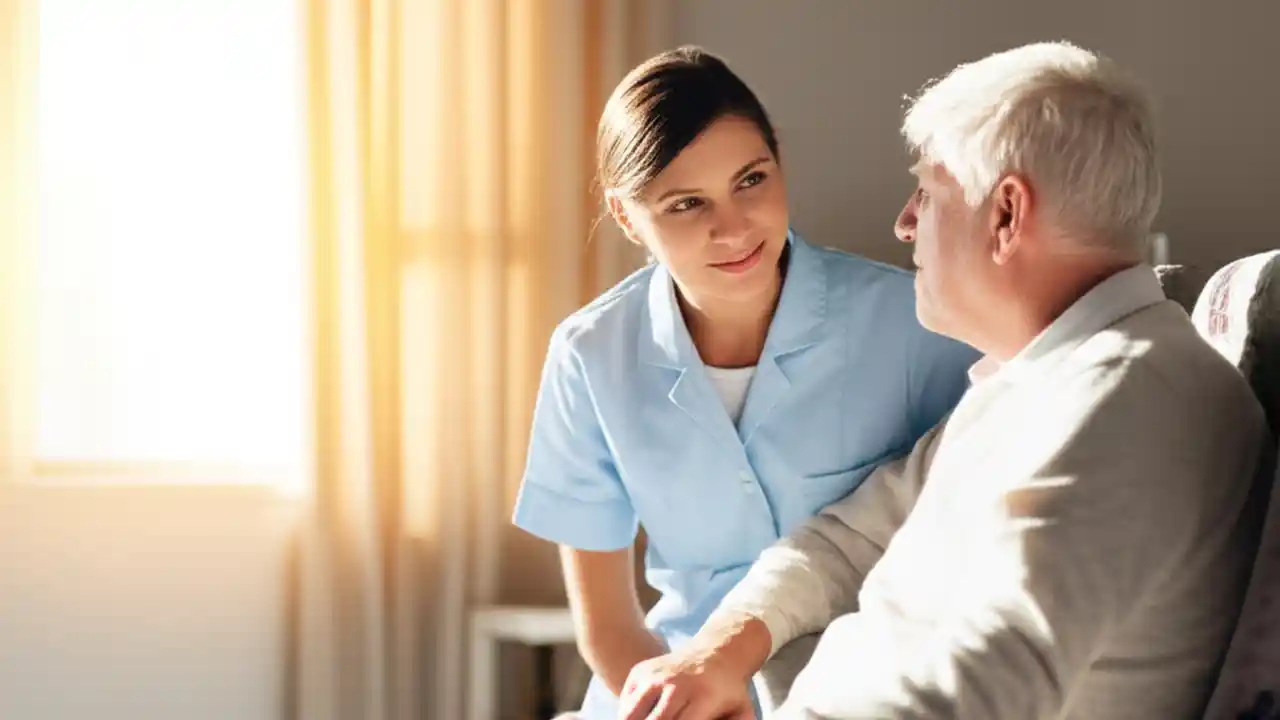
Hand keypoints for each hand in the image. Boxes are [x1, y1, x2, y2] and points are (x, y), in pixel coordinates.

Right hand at [616, 648, 753, 719]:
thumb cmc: (729, 694)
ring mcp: (655, 674)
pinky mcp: (640, 671)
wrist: (718, 653)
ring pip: (630, 715)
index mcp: (703, 697)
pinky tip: (640, 719)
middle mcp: (676, 683)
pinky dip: (628, 717)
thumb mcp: (742, 712)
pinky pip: (625, 704)